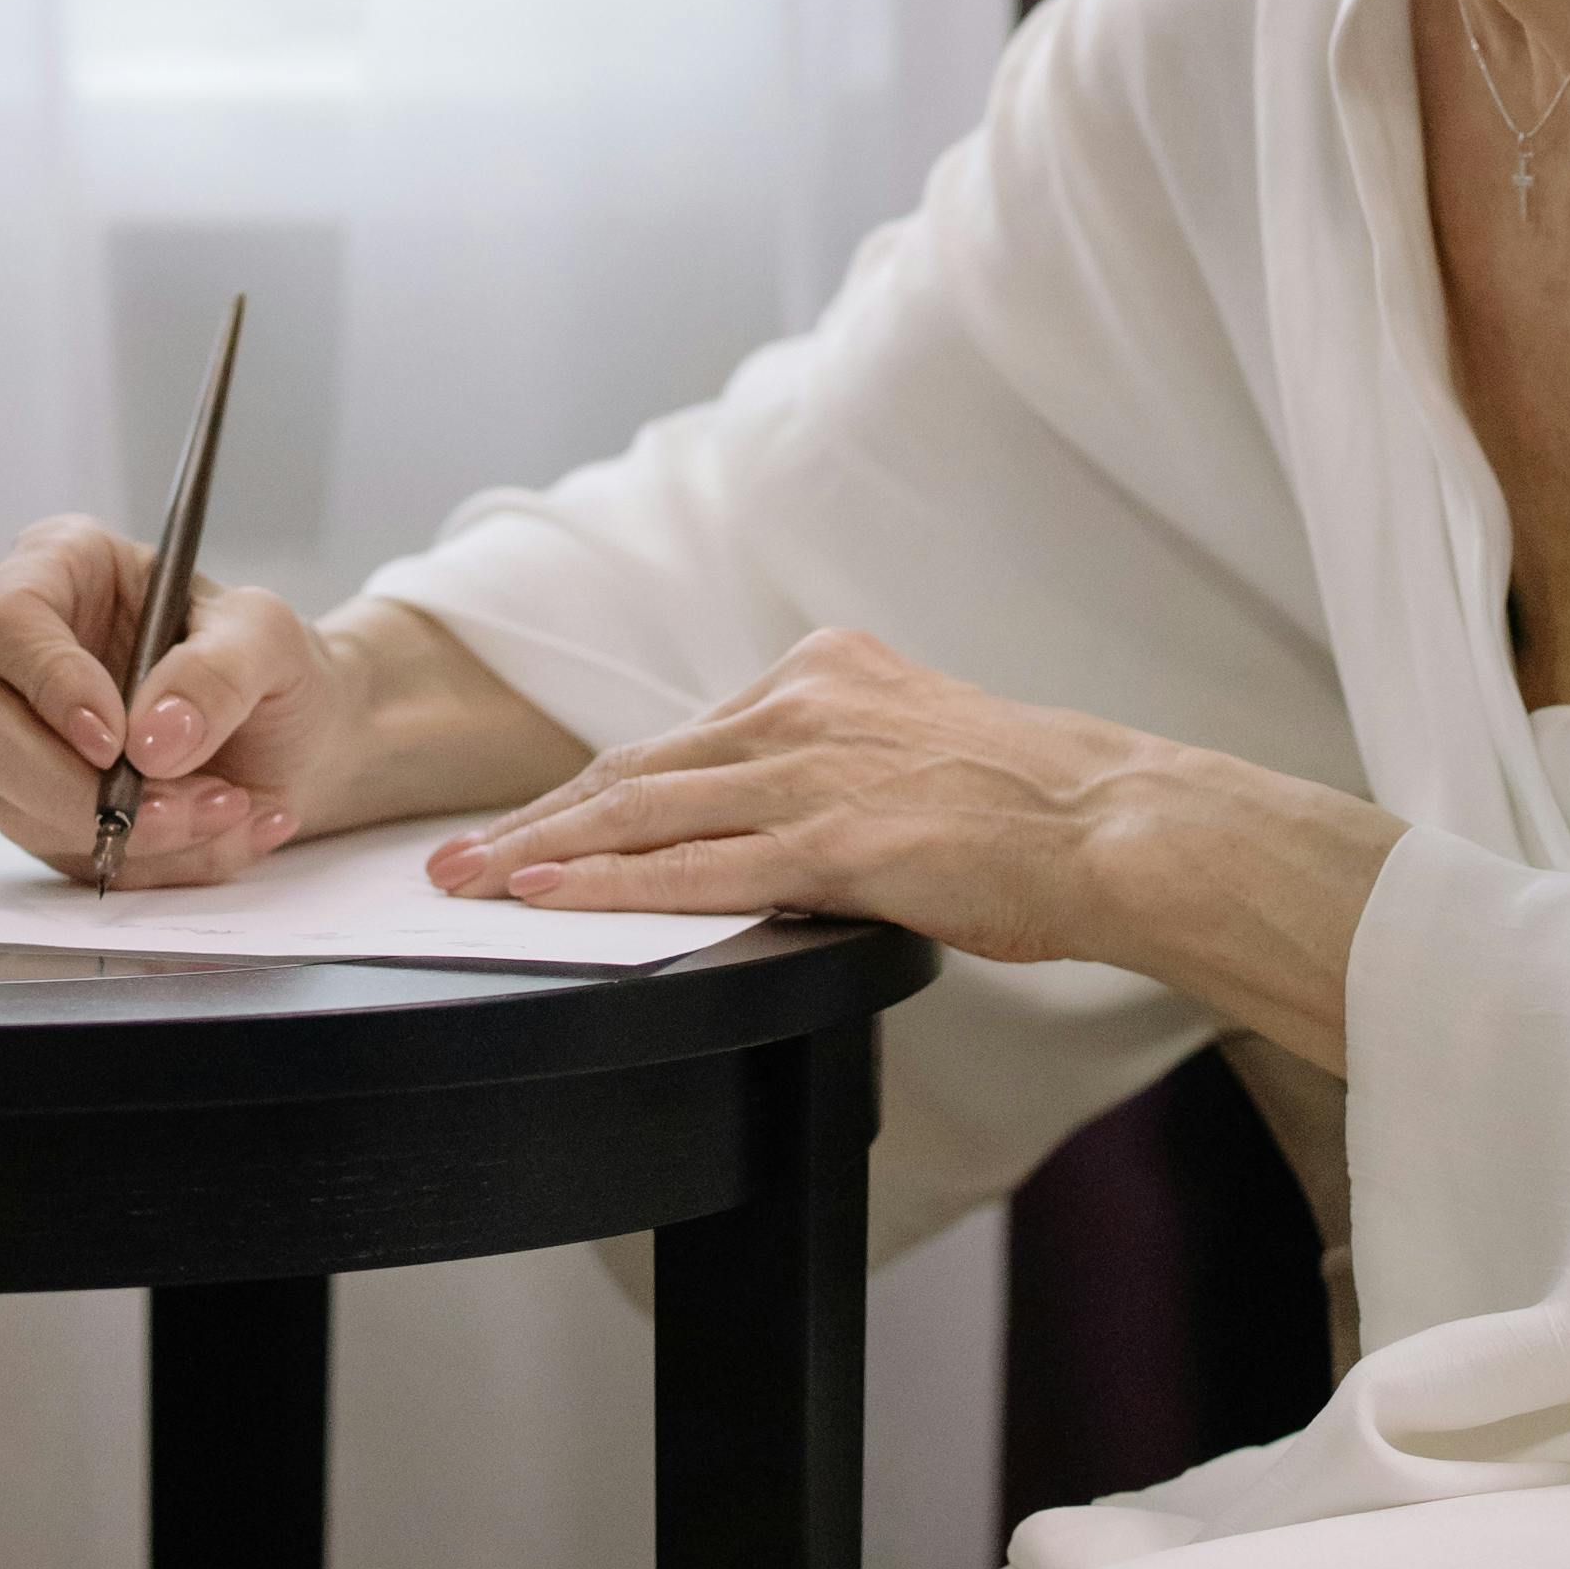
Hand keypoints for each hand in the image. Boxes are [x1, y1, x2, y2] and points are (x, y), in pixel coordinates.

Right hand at [0, 513, 369, 886]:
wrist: (296, 733)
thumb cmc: (260, 658)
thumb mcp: (266, 635)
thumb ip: (218, 672)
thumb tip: (150, 740)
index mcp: (57, 573)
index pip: (1, 621)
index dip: (48, 681)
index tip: (116, 736)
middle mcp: (20, 662)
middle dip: (77, 790)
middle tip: (173, 805)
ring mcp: (24, 744)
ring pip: (23, 811)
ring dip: (134, 833)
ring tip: (233, 805)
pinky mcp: (50, 816)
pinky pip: (79, 858)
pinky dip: (163, 860)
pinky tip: (232, 829)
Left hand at [422, 629, 1139, 955]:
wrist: (1116, 821)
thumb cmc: (1035, 805)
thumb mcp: (917, 750)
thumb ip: (833, 770)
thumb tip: (771, 825)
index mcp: (824, 674)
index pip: (679, 742)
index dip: (592, 791)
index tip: (531, 822)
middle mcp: (805, 706)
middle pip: (638, 771)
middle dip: (536, 818)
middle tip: (453, 856)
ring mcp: (814, 770)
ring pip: (645, 811)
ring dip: (542, 849)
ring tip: (469, 881)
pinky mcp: (835, 838)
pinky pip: (695, 865)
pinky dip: (609, 882)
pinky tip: (547, 895)